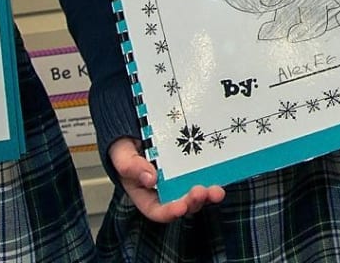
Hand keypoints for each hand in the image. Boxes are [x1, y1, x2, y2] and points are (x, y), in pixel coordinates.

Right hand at [108, 136, 224, 222]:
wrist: (132, 128)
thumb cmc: (123, 147)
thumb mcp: (121, 154)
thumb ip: (131, 166)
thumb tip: (150, 179)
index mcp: (144, 194)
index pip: (157, 210)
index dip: (169, 212)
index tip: (180, 208)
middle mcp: (163, 192)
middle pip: (180, 204)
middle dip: (192, 202)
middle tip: (200, 192)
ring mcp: (177, 182)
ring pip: (193, 195)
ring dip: (206, 195)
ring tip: (216, 190)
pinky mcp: (187, 170)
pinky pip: (200, 177)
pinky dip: (210, 179)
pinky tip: (218, 177)